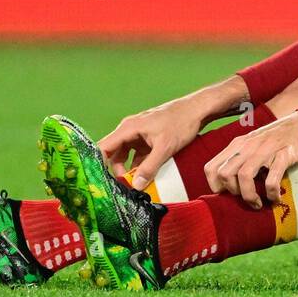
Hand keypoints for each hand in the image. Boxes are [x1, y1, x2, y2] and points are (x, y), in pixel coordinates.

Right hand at [100, 76, 247, 189]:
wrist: (198, 109)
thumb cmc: (181, 123)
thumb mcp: (165, 148)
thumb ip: (149, 167)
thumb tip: (136, 186)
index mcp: (128, 128)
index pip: (104, 147)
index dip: (99, 164)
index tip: (102, 181)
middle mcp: (130, 130)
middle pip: (113, 153)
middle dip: (116, 170)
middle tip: (124, 187)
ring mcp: (139, 134)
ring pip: (126, 155)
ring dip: (129, 169)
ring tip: (136, 184)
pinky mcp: (148, 138)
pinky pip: (138, 154)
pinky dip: (140, 165)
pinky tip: (147, 176)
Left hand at [204, 111, 297, 208]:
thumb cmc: (278, 138)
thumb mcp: (253, 144)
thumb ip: (240, 159)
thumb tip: (229, 184)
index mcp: (238, 144)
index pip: (211, 168)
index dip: (215, 186)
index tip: (228, 196)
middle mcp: (248, 146)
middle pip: (225, 174)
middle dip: (233, 193)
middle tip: (246, 199)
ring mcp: (266, 150)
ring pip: (245, 176)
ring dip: (250, 196)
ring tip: (259, 204)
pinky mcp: (284, 155)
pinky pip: (272, 179)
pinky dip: (272, 193)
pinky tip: (276, 198)